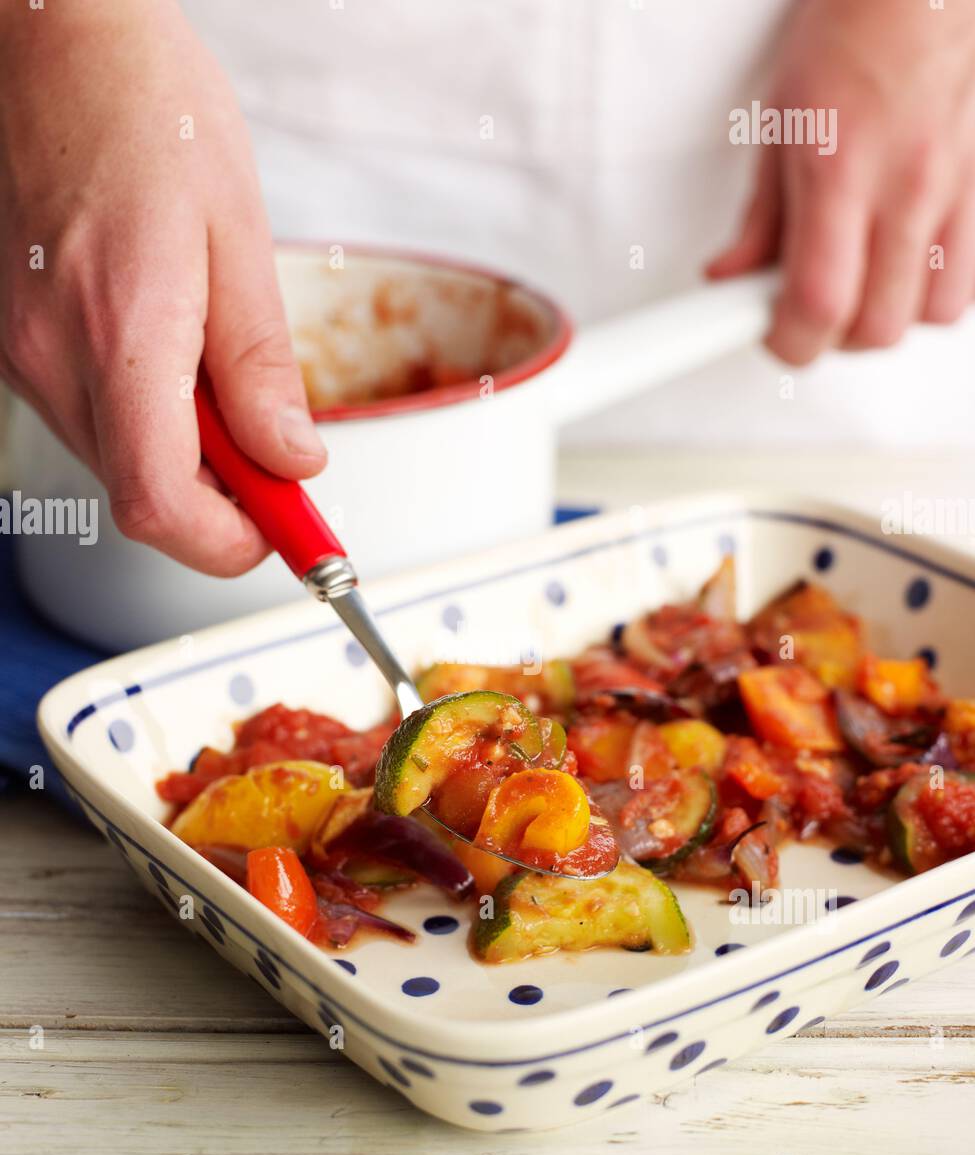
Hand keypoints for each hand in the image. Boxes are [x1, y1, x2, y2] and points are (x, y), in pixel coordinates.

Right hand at [0, 0, 324, 573]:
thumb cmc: (146, 108)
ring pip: (119, 462)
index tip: (282, 530)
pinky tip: (178, 357)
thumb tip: (291, 460)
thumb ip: (262, 368)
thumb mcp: (236, 236)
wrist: (49, 35)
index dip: (229, 543)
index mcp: (118, 333)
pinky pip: (96, 418)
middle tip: (279, 458)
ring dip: (187, 459)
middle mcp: (53, 359)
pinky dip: (151, 420)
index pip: (159, 503)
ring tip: (227, 381)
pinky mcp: (19, 340)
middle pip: (142, 497)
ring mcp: (25, 353)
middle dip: (222, 501)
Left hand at [707, 0, 974, 364]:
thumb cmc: (853, 38)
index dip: (788, 341)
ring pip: (928, 316)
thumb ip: (758, 219)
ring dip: (885, 318)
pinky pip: (963, 284)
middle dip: (832, 338)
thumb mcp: (780, 126)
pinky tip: (898, 265)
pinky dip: (927, 294)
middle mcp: (906, 187)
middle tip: (806, 306)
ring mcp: (954, 192)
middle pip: (876, 328)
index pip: (819, 302)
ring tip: (857, 285)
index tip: (768, 334)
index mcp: (842, 171)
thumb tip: (729, 279)